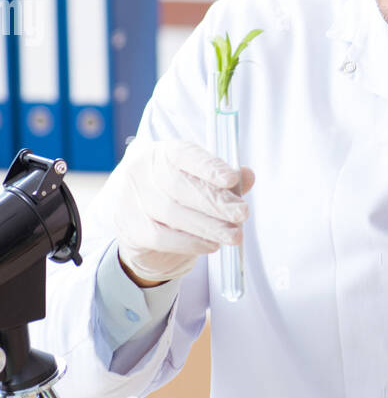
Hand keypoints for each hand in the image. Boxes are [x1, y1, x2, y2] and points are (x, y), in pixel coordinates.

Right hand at [109, 139, 254, 287]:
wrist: (142, 232)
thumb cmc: (176, 200)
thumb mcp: (199, 184)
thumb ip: (223, 180)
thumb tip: (247, 175)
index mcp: (160, 153)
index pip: (183, 154)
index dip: (208, 166)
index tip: (231, 179)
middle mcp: (140, 171)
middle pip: (178, 185)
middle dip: (214, 201)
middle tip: (242, 213)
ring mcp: (129, 199)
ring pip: (171, 213)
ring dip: (208, 226)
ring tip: (233, 234)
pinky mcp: (130, 228)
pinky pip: (162, 237)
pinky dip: (190, 242)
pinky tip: (211, 245)